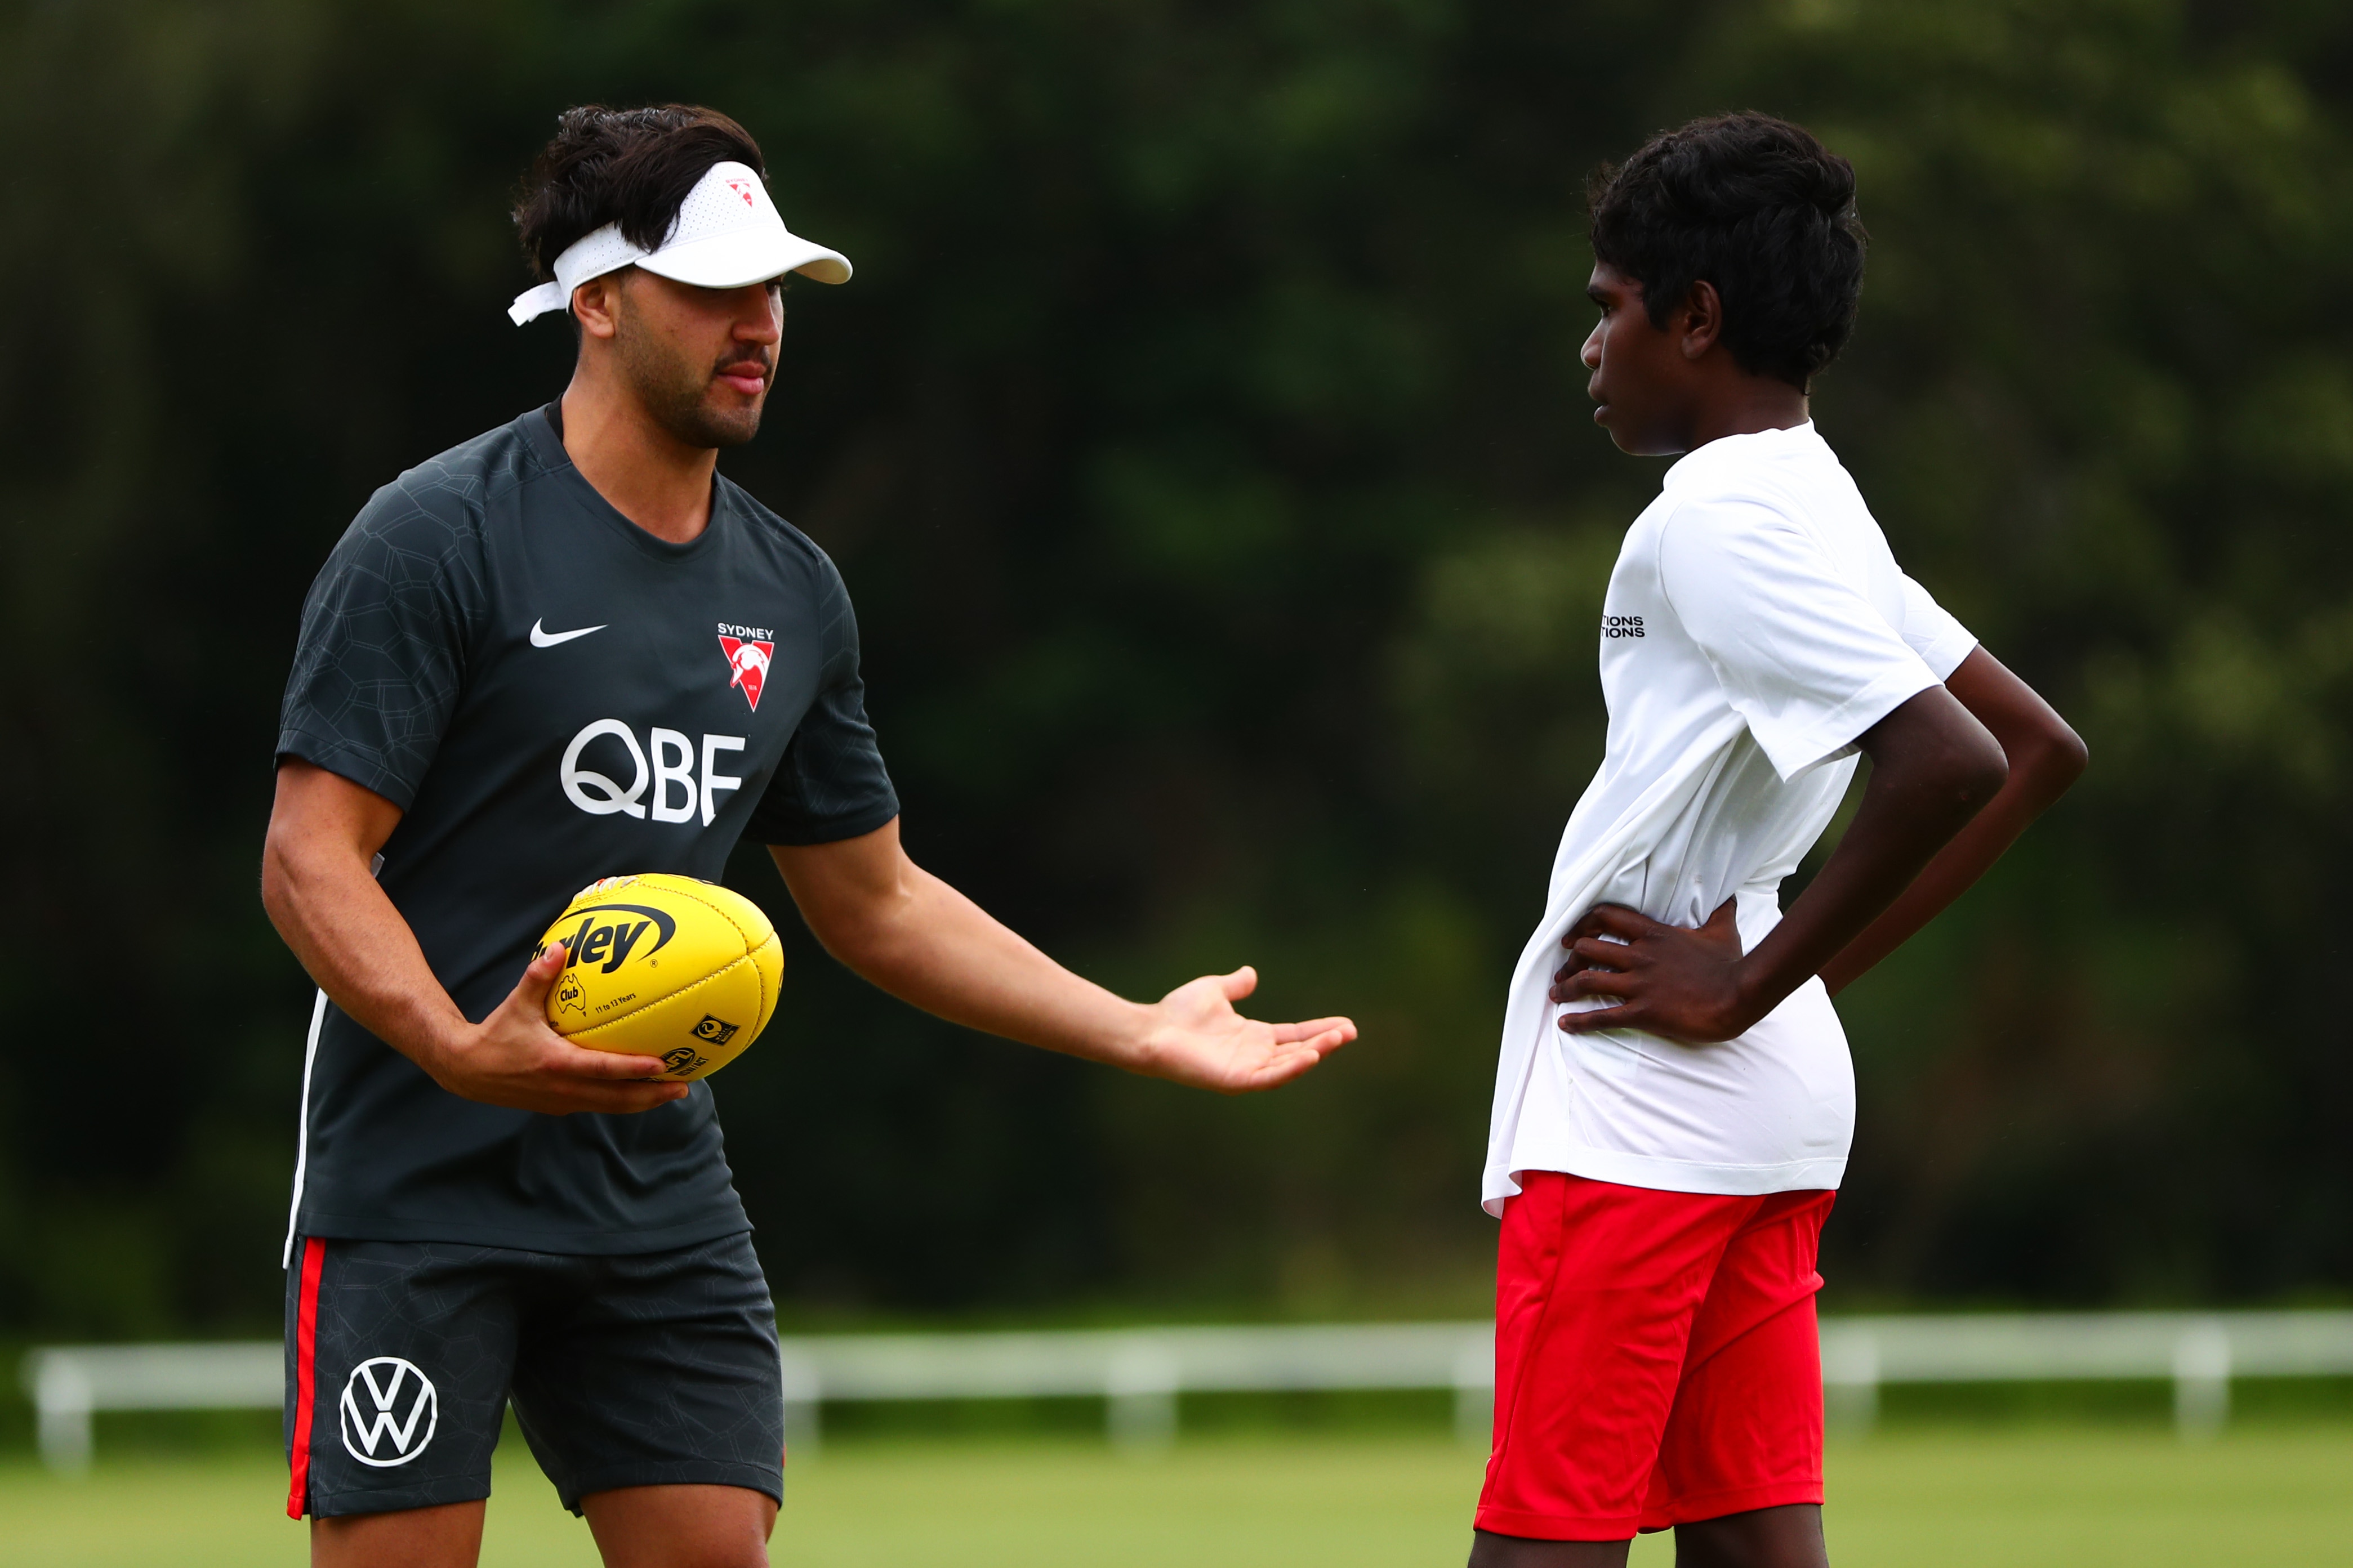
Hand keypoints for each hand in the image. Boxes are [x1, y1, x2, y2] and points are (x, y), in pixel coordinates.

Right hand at [420, 944, 693, 1115]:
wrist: (466, 1071)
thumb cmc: (495, 1034)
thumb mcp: (516, 1004)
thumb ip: (538, 977)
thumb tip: (559, 947)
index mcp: (556, 1064)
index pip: (604, 1070)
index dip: (634, 1070)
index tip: (663, 1065)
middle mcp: (563, 1089)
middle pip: (617, 1099)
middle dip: (652, 1095)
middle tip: (684, 1086)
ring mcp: (562, 1102)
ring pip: (610, 1106)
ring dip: (642, 1102)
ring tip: (673, 1093)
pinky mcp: (559, 1106)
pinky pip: (598, 1105)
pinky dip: (621, 1101)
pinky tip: (639, 1092)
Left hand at [1133, 967, 1356, 1093]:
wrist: (1152, 1030)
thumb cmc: (1178, 1013)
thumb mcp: (1214, 991)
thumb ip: (1235, 985)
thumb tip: (1250, 973)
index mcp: (1253, 1036)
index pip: (1295, 1034)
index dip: (1320, 1029)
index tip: (1345, 1023)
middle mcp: (1254, 1055)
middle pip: (1299, 1050)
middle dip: (1326, 1042)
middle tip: (1351, 1032)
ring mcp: (1247, 1069)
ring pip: (1289, 1064)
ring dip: (1315, 1052)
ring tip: (1338, 1039)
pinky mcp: (1236, 1080)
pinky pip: (1269, 1078)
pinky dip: (1290, 1069)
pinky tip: (1310, 1056)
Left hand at [1550, 899, 1752, 1044]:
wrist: (1739, 995)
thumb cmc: (1730, 965)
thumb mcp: (1722, 931)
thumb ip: (1719, 912)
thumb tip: (1729, 897)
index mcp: (1654, 934)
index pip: (1606, 917)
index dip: (1582, 924)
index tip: (1571, 937)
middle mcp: (1640, 956)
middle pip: (1588, 949)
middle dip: (1569, 961)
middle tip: (1561, 972)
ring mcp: (1640, 984)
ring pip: (1587, 981)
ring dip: (1566, 988)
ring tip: (1555, 996)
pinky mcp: (1643, 1012)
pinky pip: (1602, 1017)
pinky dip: (1579, 1021)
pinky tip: (1565, 1025)